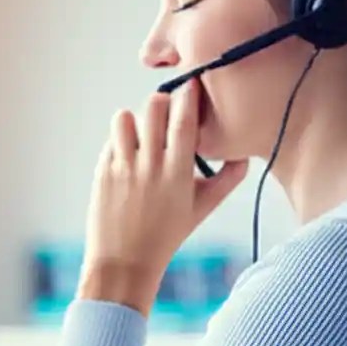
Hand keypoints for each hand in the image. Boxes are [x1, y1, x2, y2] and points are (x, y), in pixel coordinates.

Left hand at [78, 79, 247, 313]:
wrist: (125, 262)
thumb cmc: (167, 235)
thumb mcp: (202, 209)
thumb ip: (227, 180)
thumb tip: (244, 156)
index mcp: (178, 173)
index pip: (185, 119)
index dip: (189, 95)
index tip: (192, 83)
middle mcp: (150, 166)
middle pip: (154, 108)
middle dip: (161, 101)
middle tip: (165, 108)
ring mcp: (123, 168)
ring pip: (125, 118)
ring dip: (134, 119)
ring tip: (141, 132)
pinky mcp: (102, 173)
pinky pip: (111, 141)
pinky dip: (120, 141)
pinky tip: (127, 155)